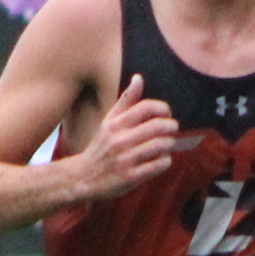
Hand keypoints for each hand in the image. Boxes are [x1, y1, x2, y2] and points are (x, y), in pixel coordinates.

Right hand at [78, 75, 176, 199]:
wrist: (82, 178)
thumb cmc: (101, 146)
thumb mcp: (109, 122)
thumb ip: (126, 101)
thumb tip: (139, 78)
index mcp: (115, 124)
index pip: (146, 107)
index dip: (162, 108)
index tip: (167, 114)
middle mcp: (119, 140)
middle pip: (158, 126)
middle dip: (171, 127)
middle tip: (172, 130)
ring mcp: (125, 159)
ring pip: (161, 145)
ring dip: (169, 144)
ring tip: (167, 145)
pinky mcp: (130, 177)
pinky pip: (158, 165)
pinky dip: (165, 161)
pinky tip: (162, 160)